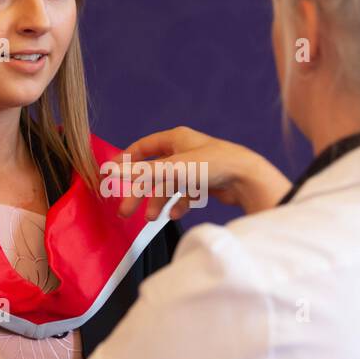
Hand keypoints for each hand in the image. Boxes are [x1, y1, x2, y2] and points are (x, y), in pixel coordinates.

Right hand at [117, 126, 292, 220]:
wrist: (247, 180)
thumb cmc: (213, 166)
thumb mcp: (174, 168)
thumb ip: (142, 172)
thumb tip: (112, 170)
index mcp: (176, 139)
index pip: (144, 146)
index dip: (127, 160)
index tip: (112, 174)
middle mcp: (184, 151)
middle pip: (154, 172)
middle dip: (139, 192)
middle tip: (125, 211)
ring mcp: (195, 168)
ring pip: (168, 186)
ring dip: (158, 202)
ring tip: (152, 219)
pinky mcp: (206, 183)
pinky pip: (184, 195)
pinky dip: (177, 205)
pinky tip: (175, 214)